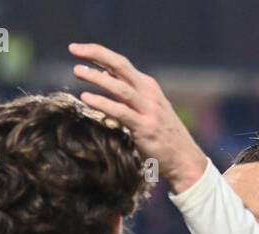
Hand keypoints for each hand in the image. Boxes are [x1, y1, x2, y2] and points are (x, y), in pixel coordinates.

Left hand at [69, 42, 207, 192]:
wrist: (184, 158)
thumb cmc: (160, 135)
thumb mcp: (143, 108)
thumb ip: (125, 93)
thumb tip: (103, 76)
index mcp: (146, 85)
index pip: (120, 63)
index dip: (98, 53)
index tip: (77, 48)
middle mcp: (148, 92)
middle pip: (120, 65)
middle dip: (96, 54)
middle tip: (74, 49)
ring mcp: (148, 109)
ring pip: (120, 87)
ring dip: (97, 78)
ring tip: (77, 71)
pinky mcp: (144, 127)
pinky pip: (120, 112)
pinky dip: (103, 103)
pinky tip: (86, 98)